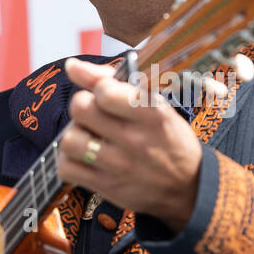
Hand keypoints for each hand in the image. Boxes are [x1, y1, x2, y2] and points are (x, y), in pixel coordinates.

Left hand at [58, 56, 201, 232]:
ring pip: (69, 139)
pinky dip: (68, 160)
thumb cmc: (169, 140)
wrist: (188, 187)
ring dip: (74, 134)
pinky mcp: (106, 187)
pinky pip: (66, 169)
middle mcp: (135, 140)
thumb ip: (113, 82)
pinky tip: (83, 157)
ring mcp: (119, 166)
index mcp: (152, 114)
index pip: (105, 91)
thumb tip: (71, 66)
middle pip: (80, 109)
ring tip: (88, 136)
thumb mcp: (156, 105)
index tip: (107, 95)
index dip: (99, 87)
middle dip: (83, 106)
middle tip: (95, 115)